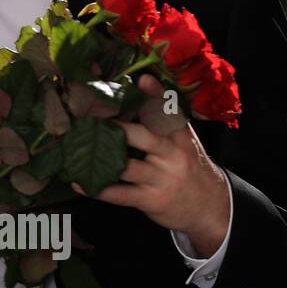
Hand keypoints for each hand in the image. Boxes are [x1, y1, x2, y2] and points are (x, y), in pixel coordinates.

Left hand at [70, 73, 229, 256]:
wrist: (210, 207)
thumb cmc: (186, 166)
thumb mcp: (183, 143)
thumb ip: (161, 124)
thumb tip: (130, 94)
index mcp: (181, 137)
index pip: (170, 113)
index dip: (156, 95)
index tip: (142, 80)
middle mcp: (173, 155)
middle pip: (144, 136)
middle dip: (116, 127)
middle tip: (89, 118)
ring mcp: (162, 178)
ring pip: (128, 166)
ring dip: (101, 159)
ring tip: (75, 150)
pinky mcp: (152, 200)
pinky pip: (121, 194)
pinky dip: (98, 189)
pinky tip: (79, 183)